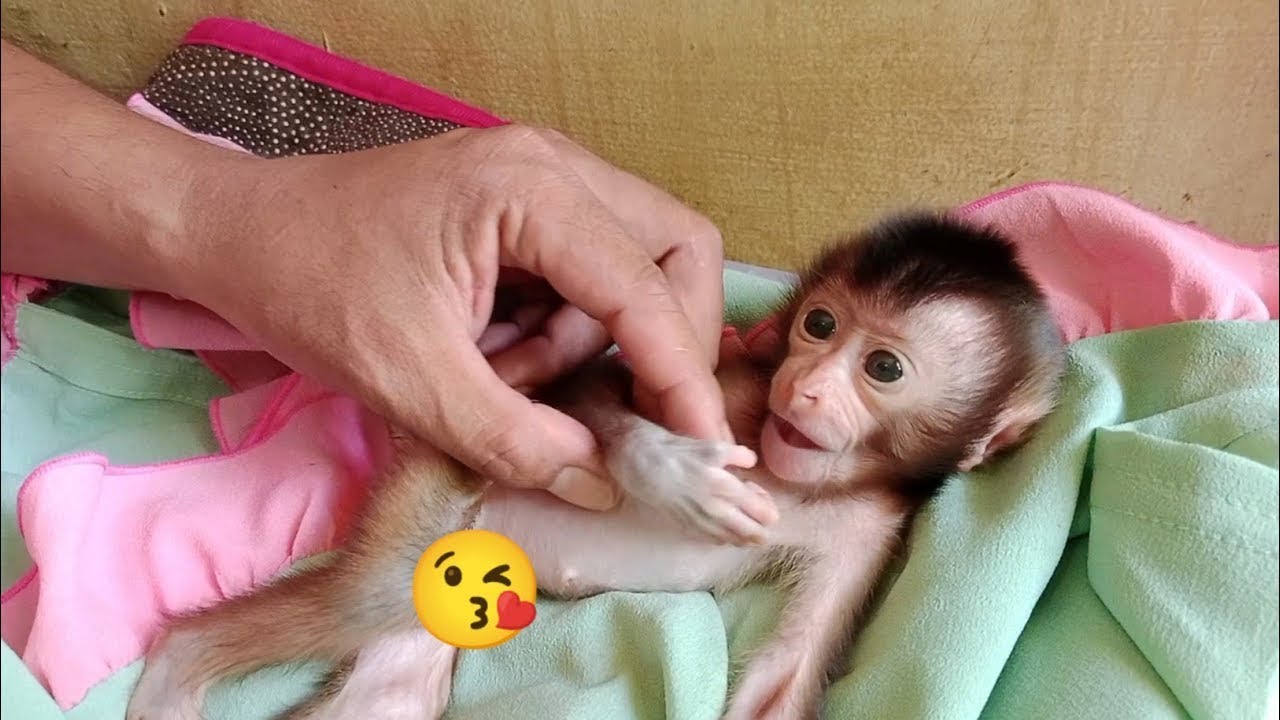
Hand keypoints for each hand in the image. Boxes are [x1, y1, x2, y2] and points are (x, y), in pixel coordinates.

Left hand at [174, 125, 729, 508]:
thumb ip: (514, 438)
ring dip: (600, 343)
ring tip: (514, 381)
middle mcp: (554, 167)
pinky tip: (504, 359)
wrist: (234, 234)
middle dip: (667, 344)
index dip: (683, 377)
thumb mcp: (408, 380)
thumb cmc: (307, 285)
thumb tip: (602, 484)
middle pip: (676, 254)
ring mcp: (543, 180)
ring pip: (642, 264)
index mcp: (530, 189)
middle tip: (629, 415)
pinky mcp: (527, 208)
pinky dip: (571, 330)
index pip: (648, 287)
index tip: (703, 452)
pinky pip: (593, 273)